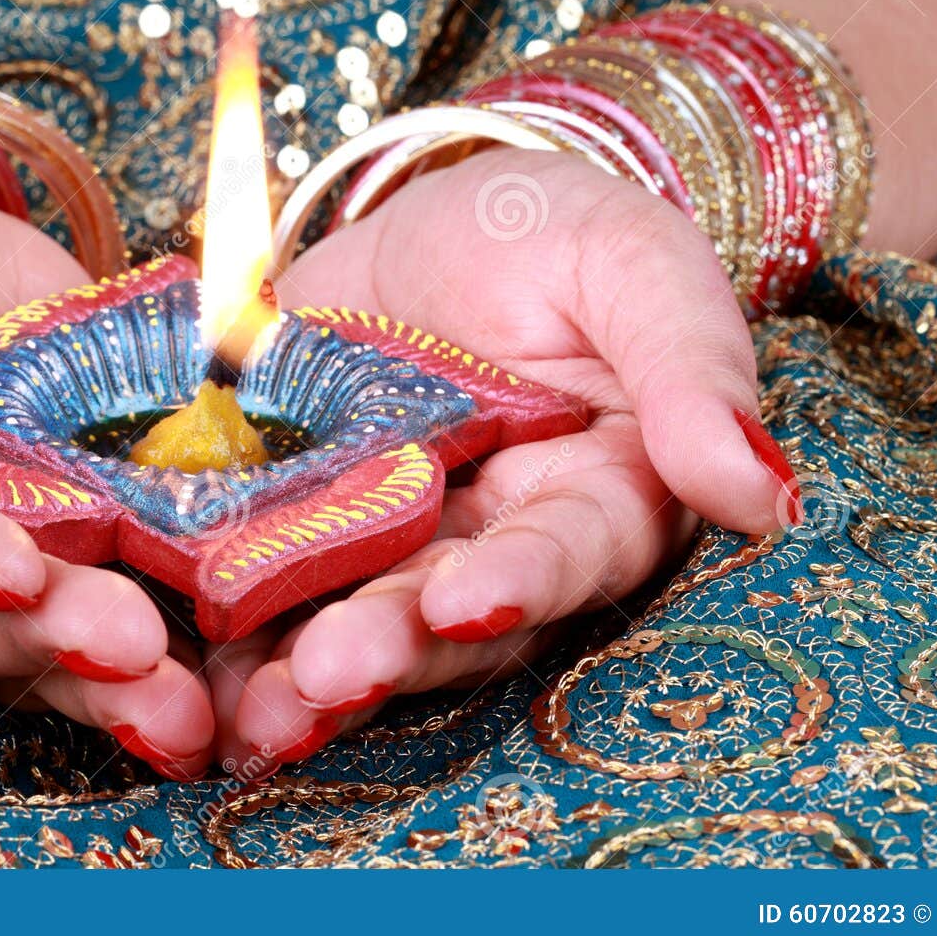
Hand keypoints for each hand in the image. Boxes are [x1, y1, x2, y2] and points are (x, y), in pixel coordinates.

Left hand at [210, 149, 798, 769]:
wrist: (440, 219)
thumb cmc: (561, 238)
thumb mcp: (633, 266)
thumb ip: (693, 372)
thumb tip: (765, 496)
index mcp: (591, 498)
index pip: (565, 553)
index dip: (518, 580)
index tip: (465, 596)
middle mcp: (485, 546)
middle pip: (441, 619)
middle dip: (386, 650)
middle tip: (324, 678)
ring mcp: (381, 543)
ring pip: (344, 623)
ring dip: (294, 675)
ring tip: (244, 716)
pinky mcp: (288, 521)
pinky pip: (251, 584)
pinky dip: (214, 631)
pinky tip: (170, 659)